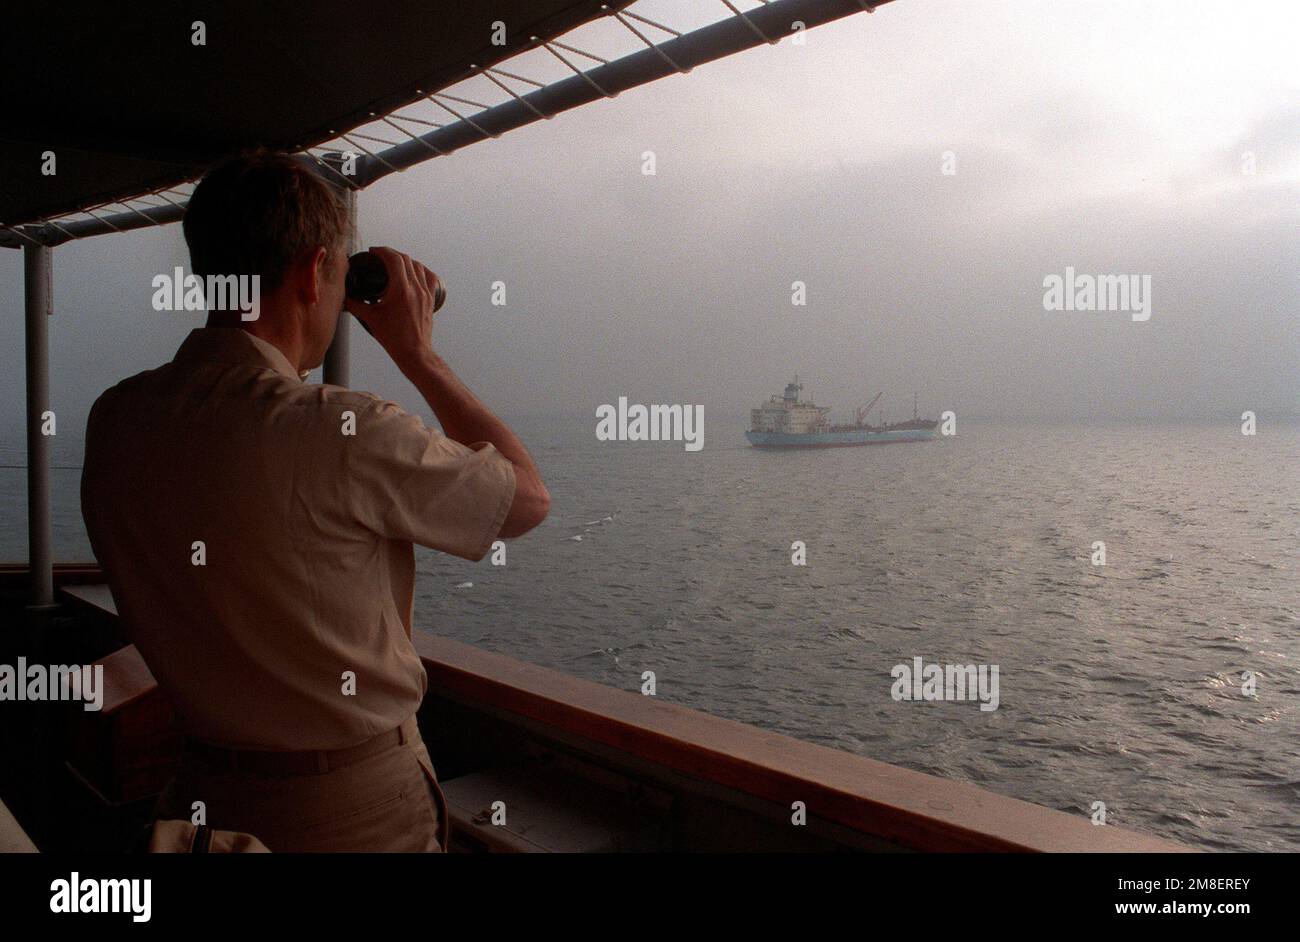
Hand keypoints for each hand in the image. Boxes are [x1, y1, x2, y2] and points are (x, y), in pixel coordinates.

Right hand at [345, 246, 440, 369]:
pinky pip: (430, 277)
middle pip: (406, 259)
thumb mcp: (370, 318)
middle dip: (391, 253)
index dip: (382, 251)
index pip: (394, 259)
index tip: (373, 251)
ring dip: (405, 260)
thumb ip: (355, 305)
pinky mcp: (431, 299)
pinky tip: (415, 272)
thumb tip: (344, 298)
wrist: (413, 352)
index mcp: (401, 290)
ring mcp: (425, 293)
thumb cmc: (395, 338)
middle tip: (380, 256)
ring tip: (394, 263)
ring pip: (418, 266)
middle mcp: (416, 288)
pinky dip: (421, 270)